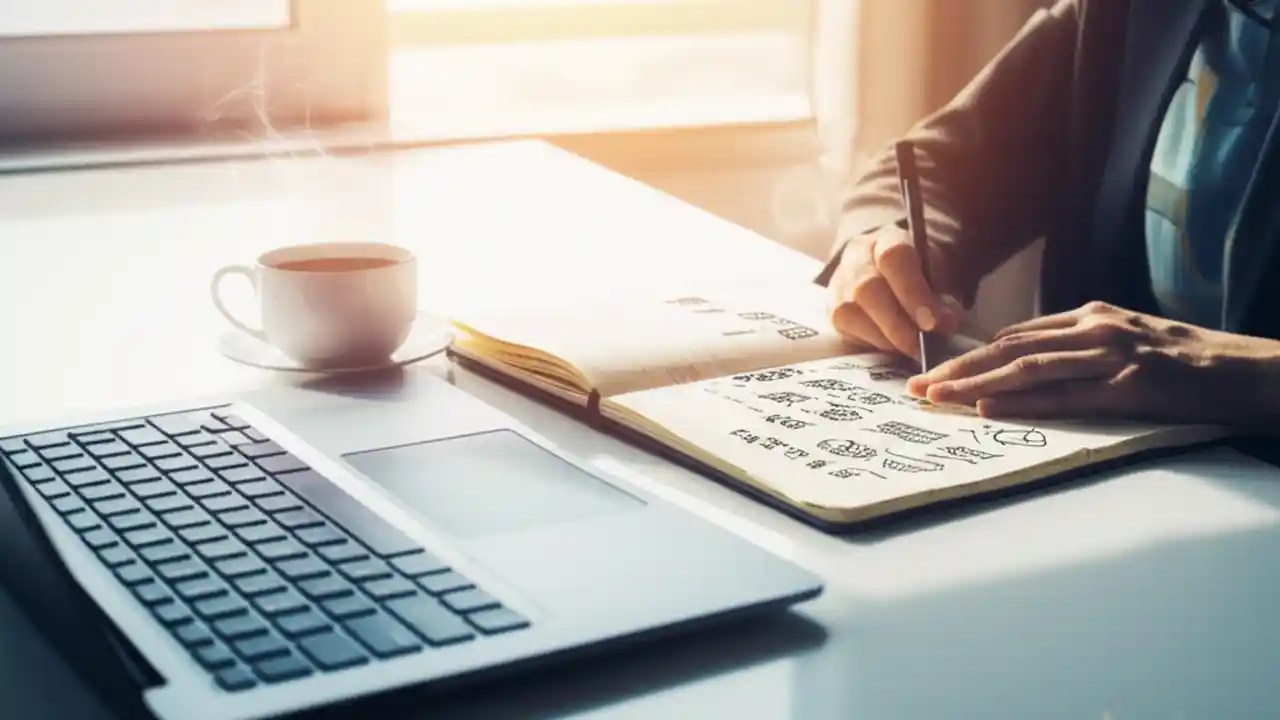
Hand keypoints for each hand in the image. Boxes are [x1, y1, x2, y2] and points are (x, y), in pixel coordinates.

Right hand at [827, 223, 963, 356]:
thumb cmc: (919, 275)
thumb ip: (943, 297)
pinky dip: (874, 343)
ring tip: (911, 348)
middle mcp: (856, 258)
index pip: (893, 257)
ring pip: (851, 313)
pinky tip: (893, 346)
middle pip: (867, 288)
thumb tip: (944, 322)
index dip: (913, 291)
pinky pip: (847, 331)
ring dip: (886, 337)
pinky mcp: (832, 312)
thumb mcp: (938, 277)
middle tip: (921, 345)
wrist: (887, 275)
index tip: (933, 322)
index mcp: (886, 239)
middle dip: (898, 323)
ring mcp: (838, 285)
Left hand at [906, 301, 1279, 425]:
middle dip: (957, 369)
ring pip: (1027, 369)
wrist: (1251, 371)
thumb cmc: (1189, 363)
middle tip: (913, 387)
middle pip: (1009, 349)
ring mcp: (1113, 355)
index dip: (969, 355)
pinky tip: (988, 409)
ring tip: (935, 399)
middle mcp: (1095, 328)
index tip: (932, 371)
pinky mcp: (1133, 386)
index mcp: (1091, 316)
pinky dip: (1023, 403)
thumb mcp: (1128, 342)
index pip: (1015, 335)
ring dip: (975, 385)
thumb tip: (1031, 365)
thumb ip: (1081, 349)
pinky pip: (1066, 395)